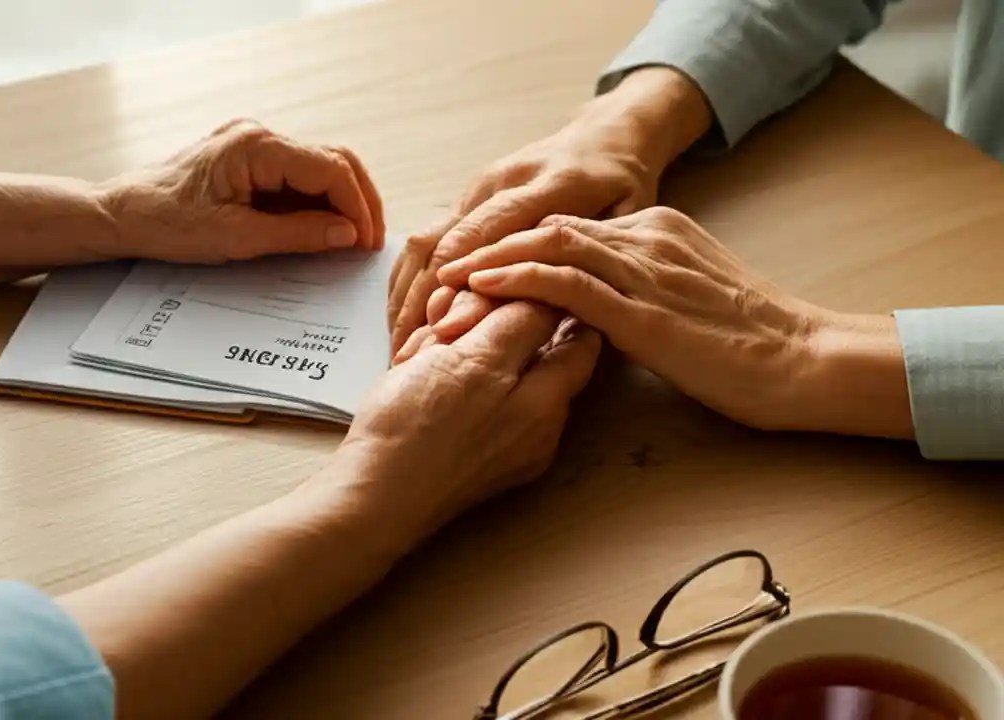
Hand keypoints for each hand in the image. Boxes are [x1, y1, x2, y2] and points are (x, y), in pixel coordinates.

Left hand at [99, 119, 384, 263]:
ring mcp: (253, 144)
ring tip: (351, 240)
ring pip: (318, 167)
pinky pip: (295, 176)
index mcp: (257, 146)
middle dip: (359, 201)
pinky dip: (314, 202)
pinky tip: (321, 230)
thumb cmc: (167, 223)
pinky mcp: (247, 159)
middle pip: (333, 161)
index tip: (367, 243)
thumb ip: (297, 234)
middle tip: (370, 243)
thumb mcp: (236, 238)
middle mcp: (259, 135)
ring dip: (339, 202)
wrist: (121, 213)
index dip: (357, 207)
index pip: (331, 169)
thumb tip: (347, 235)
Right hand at [331, 301, 600, 536]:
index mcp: (548, 404)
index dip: (550, 301)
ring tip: (422, 348)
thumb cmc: (419, 428)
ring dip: (458, 344)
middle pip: (532, 350)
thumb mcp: (476, 359)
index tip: (507, 286)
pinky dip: (443, 370)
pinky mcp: (466, 450)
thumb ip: (522, 324)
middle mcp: (536, 429)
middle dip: (489, 322)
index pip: (580, 339)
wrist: (370, 496)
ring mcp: (500, 444)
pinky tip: (413, 369)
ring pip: (492, 368)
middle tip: (447, 321)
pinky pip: (468, 395)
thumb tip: (553, 297)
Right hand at [387, 67, 711, 354]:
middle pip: (449, 238)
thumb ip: (593, 250)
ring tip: (401, 342)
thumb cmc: (623, 186)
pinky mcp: (464, 196)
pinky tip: (404, 316)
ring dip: (409, 292)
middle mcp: (503, 180)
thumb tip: (558, 302)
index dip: (467, 278)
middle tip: (411, 349)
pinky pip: (426, 237)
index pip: (497, 231)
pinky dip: (410, 280)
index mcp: (552, 184)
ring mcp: (477, 185)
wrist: (604, 136)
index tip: (444, 323)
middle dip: (425, 297)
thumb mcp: (628, 215)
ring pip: (426, 239)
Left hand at [435, 208, 912, 437]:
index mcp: (656, 231)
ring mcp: (644, 270)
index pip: (569, 226)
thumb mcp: (688, 298)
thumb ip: (643, 288)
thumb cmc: (752, 343)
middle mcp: (645, 239)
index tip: (477, 264)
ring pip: (548, 247)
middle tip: (445, 268)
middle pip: (548, 228)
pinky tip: (484, 287)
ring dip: (492, 261)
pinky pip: (567, 283)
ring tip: (448, 277)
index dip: (517, 244)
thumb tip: (596, 305)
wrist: (804, 361)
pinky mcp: (643, 308)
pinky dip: (518, 281)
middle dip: (492, 246)